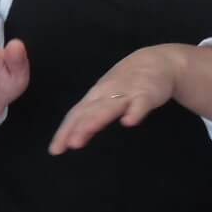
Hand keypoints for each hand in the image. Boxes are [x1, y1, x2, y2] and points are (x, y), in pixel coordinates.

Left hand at [50, 45, 184, 153]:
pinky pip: (141, 103)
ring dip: (98, 118)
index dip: (65, 131)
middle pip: (90, 111)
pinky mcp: (147, 93)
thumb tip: (72, 137)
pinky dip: (135, 111)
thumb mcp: (106, 98)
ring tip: (86, 131)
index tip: (56, 150)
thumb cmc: (126, 83)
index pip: (76, 114)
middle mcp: (107, 94)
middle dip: (79, 127)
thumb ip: (91, 117)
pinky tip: (129, 121)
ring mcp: (127, 92)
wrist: (156, 61)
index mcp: (95, 96)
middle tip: (70, 144)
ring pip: (110, 106)